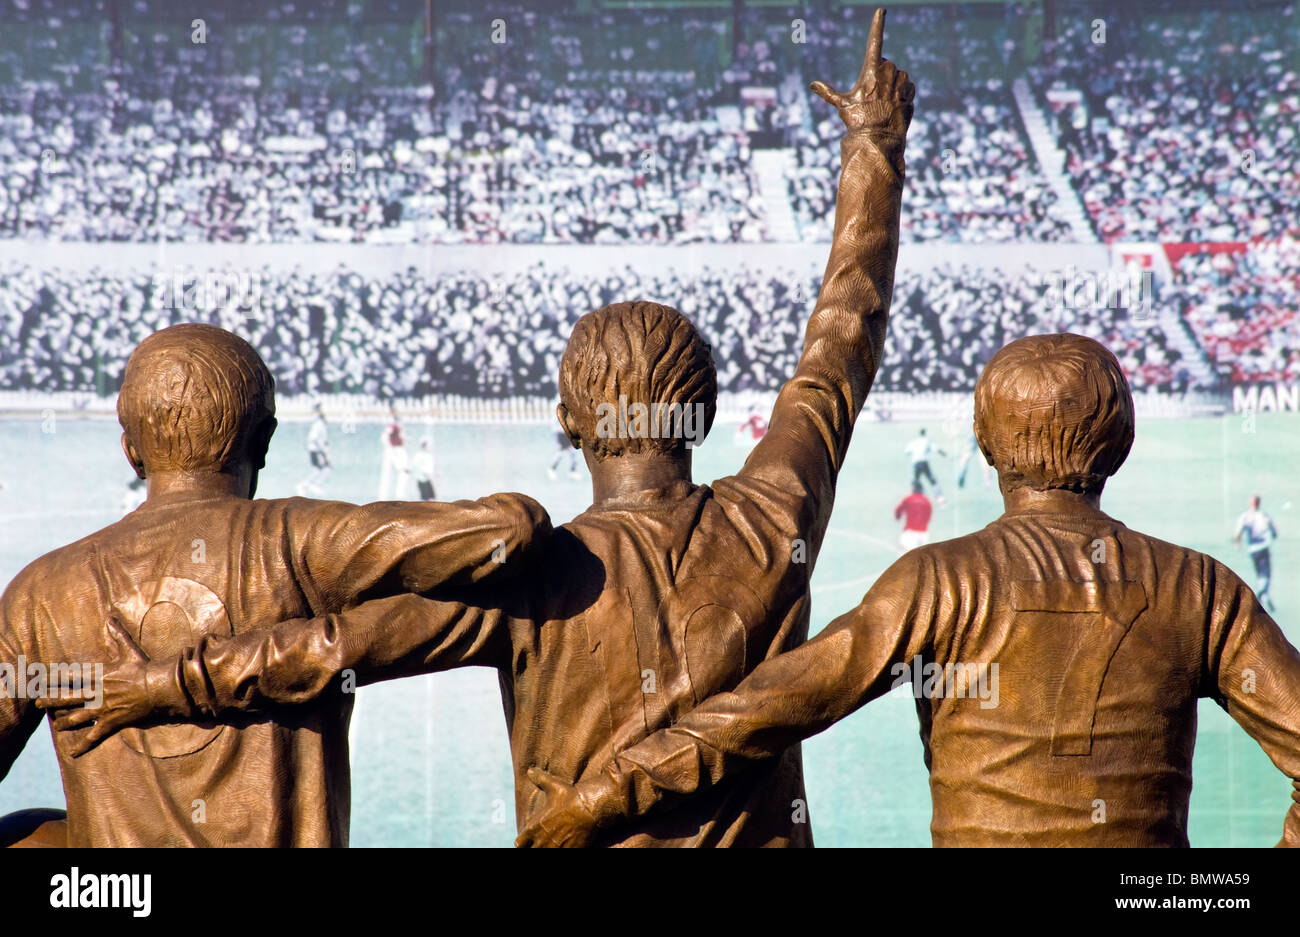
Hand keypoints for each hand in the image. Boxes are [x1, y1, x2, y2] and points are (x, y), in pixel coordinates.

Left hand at [35, 616, 154, 756]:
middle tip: (38, 703)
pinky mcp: (111, 722)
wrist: (158, 687)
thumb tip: (111, 617)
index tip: (42, 678)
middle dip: (50, 700)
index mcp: (98, 674)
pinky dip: (83, 746)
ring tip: (56, 726)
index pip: (70, 675)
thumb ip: (118, 634)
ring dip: (64, 722)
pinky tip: (73, 753)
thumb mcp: (130, 649)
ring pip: (76, 718)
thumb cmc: (145, 668)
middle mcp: (96, 692)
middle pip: (67, 697)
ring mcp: (102, 709)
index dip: (54, 677)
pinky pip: (93, 736)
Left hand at [514, 767, 602, 847]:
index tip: (528, 841)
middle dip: (535, 847)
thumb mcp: (553, 785)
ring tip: (553, 844)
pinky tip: (565, 846)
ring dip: (548, 849)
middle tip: (542, 842)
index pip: (519, 843)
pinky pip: (561, 856)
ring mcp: (555, 847)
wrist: (589, 807)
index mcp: (535, 826)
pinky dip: (561, 851)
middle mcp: (542, 839)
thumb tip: (530, 770)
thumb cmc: (570, 796)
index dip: (523, 843)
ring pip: (545, 854)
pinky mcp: (569, 850)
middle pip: (531, 852)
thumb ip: (540, 779)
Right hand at [810, 8, 914, 135]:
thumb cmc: (857, 122)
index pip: (874, 42)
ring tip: (883, 102)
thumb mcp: (841, 106)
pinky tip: (894, 106)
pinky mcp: (911, 93)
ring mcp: (901, 83)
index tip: (882, 10)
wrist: (877, 141)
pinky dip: (903, 93)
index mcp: (870, 72)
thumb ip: (828, 92)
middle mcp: (888, 73)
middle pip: (885, 64)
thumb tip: (813, 84)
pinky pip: (909, 86)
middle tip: (872, 94)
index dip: (877, 25)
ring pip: (898, 75)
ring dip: (892, 84)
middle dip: (880, 74)